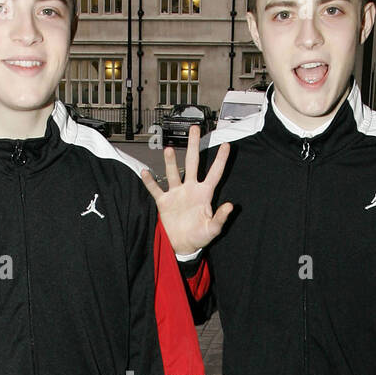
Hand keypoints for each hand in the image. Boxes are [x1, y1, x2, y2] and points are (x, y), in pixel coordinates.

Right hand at [140, 125, 233, 254]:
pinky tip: (145, 172)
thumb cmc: (199, 236)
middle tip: (195, 129)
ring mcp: (176, 193)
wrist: (181, 245)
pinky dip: (150, 182)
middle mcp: (190, 189)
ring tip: (170, 150)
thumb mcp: (213, 229)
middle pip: (193, 163)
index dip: (221, 160)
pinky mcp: (164, 201)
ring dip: (171, 162)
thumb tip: (231, 206)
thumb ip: (221, 218)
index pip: (215, 173)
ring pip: (173, 173)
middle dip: (194, 146)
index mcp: (204, 194)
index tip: (226, 145)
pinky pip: (155, 189)